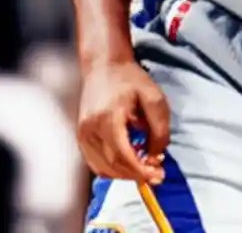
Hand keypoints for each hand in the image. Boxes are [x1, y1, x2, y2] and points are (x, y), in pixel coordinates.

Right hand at [77, 60, 169, 183]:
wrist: (104, 66)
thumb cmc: (130, 79)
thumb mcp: (154, 98)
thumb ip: (159, 129)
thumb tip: (156, 155)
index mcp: (107, 117)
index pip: (122, 155)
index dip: (140, 171)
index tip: (158, 175)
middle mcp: (90, 128)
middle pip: (112, 166)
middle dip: (136, 175)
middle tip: (157, 175)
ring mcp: (82, 134)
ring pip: (103, 168)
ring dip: (125, 175)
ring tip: (145, 168)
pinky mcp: (81, 137)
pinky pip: (96, 163)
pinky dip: (113, 169)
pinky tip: (130, 163)